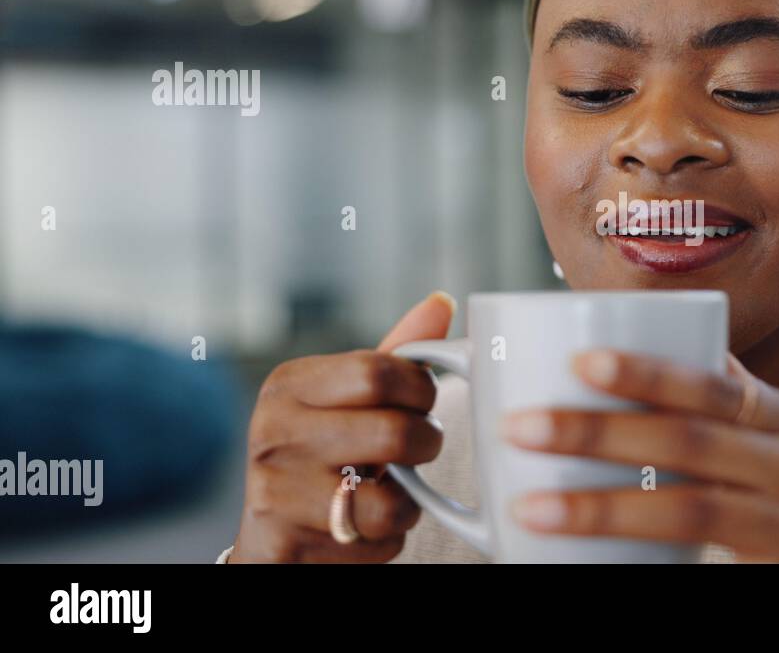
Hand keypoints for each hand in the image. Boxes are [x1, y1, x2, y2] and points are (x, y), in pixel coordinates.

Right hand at [228, 291, 454, 561]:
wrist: (271, 536)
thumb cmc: (322, 455)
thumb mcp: (348, 400)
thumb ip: (394, 356)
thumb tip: (442, 302)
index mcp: (289, 384)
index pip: (379, 371)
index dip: (422, 389)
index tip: (424, 402)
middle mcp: (273, 432)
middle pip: (393, 432)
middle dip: (426, 442)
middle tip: (421, 447)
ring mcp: (275, 490)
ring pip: (390, 498)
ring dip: (409, 500)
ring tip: (392, 491)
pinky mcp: (285, 542)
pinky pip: (377, 539)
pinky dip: (390, 536)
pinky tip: (367, 525)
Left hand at [500, 350, 778, 562]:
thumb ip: (750, 409)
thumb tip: (696, 355)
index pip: (716, 387)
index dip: (648, 372)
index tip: (579, 362)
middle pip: (691, 441)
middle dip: (599, 433)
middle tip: (521, 427)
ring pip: (692, 510)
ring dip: (605, 508)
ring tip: (534, 507)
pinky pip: (711, 565)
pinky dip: (649, 564)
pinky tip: (597, 568)